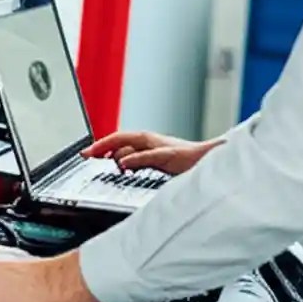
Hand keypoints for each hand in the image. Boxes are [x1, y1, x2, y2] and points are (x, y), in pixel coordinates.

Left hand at [82, 130, 223, 175]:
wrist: (217, 162)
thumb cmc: (192, 165)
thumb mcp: (160, 164)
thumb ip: (141, 162)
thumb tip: (121, 164)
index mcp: (152, 143)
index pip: (123, 140)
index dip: (103, 144)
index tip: (87, 153)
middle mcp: (155, 141)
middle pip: (123, 136)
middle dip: (102, 144)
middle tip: (85, 153)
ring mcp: (164, 146)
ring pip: (134, 141)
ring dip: (114, 148)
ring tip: (97, 155)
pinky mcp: (173, 155)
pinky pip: (151, 155)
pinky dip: (135, 157)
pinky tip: (123, 163)